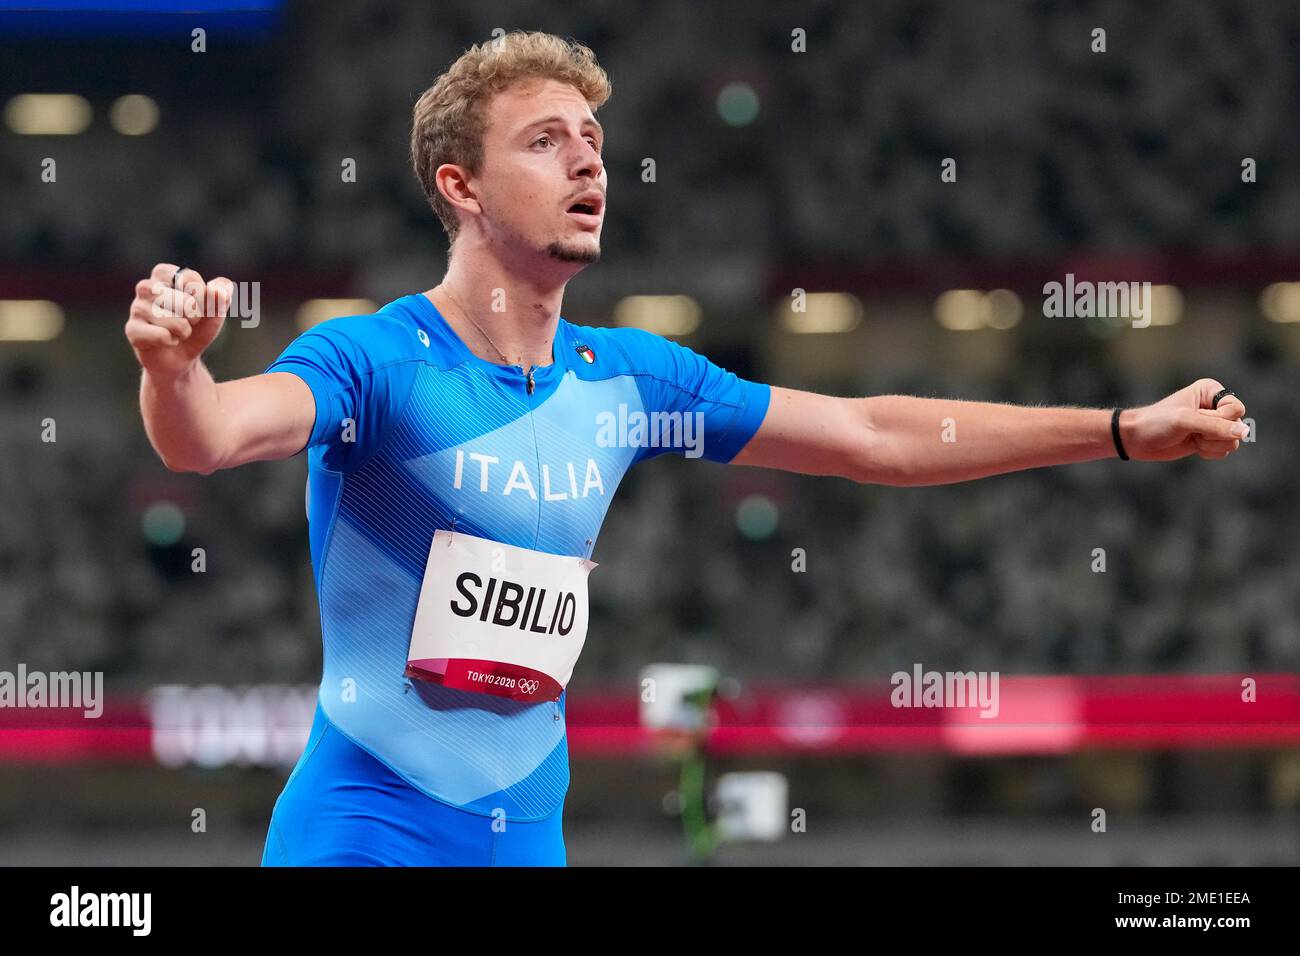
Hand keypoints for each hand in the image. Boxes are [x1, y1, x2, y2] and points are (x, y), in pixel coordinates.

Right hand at [125, 263, 232, 378]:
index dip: (202, 296)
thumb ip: (221, 296)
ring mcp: (136, 308)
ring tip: (178, 331)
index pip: (189, 277)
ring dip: (184, 330)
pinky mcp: (132, 329)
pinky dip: (172, 341)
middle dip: (195, 316)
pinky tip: (167, 341)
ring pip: (173, 320)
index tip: (198, 304)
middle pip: (184, 301)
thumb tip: (217, 290)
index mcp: (164, 274)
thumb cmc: (196, 327)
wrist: (182, 357)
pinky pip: (161, 336)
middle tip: (188, 321)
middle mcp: (146, 287)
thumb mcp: (215, 311)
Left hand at [1120, 378, 1248, 461]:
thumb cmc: (1157, 422)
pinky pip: (1225, 450)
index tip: (1197, 419)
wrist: (1137, 439)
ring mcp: (1213, 424)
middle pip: (1237, 426)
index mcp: (1211, 391)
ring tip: (1192, 439)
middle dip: (1213, 434)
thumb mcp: (1186, 421)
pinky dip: (1210, 452)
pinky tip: (1194, 447)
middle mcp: (1215, 406)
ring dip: (1211, 445)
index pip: (1236, 409)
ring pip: (1233, 440)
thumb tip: (1246, 432)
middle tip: (1191, 431)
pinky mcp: (1208, 439)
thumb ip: (1217, 426)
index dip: (1221, 420)